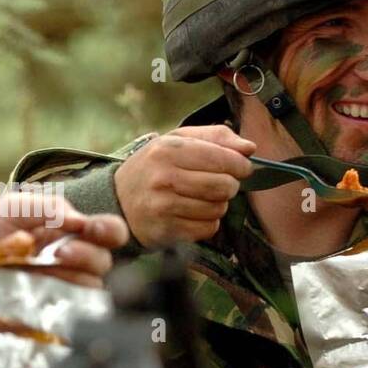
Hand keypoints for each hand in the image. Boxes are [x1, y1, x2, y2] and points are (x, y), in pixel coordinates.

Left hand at [0, 191, 127, 332]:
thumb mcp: (9, 210)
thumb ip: (45, 206)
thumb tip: (80, 220)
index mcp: (67, 234)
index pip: (108, 232)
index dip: (110, 230)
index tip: (92, 229)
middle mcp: (72, 264)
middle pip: (104, 261)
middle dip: (88, 255)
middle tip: (61, 253)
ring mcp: (63, 293)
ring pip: (92, 289)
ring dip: (73, 279)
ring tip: (42, 274)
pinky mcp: (52, 319)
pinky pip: (75, 317)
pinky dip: (64, 307)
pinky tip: (42, 299)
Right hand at [113, 124, 255, 246]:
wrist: (117, 200)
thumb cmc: (154, 168)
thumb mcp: (177, 141)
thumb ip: (215, 138)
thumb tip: (249, 148)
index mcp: (168, 149)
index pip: (223, 158)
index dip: (240, 165)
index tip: (240, 167)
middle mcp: (164, 177)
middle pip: (225, 186)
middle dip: (229, 185)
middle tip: (217, 183)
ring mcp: (164, 206)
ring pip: (218, 208)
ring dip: (217, 204)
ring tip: (200, 198)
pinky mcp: (167, 230)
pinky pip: (208, 228)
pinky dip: (207, 222)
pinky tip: (192, 213)